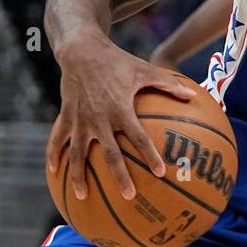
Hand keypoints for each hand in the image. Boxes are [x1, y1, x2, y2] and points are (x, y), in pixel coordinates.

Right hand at [46, 35, 195, 200]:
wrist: (81, 49)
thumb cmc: (117, 61)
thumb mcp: (145, 69)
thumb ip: (168, 84)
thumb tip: (193, 95)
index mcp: (121, 109)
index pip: (139, 137)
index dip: (150, 155)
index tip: (160, 173)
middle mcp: (99, 118)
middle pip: (110, 154)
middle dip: (119, 176)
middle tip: (129, 196)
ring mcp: (80, 119)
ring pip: (78, 154)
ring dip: (79, 176)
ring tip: (81, 196)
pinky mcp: (65, 116)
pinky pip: (57, 139)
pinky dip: (54, 155)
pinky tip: (53, 171)